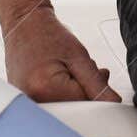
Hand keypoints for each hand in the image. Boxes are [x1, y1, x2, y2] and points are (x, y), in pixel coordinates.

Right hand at [3, 5, 121, 102]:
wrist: (24, 23)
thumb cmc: (47, 34)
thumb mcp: (79, 56)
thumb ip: (97, 83)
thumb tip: (112, 103)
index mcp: (46, 89)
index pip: (85, 106)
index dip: (95, 93)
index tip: (97, 79)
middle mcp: (33, 101)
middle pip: (73, 112)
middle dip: (85, 95)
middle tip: (81, 72)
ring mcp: (27, 104)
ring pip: (65, 110)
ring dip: (73, 95)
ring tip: (67, 73)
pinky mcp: (26, 103)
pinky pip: (53, 107)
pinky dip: (61, 96)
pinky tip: (58, 79)